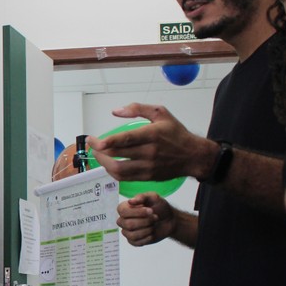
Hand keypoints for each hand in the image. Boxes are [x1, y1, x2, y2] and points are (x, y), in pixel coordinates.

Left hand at [86, 103, 209, 181]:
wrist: (193, 156)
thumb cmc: (176, 134)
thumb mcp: (161, 113)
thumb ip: (138, 108)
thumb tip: (116, 111)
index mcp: (152, 134)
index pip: (124, 139)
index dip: (105, 141)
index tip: (92, 139)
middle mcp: (149, 152)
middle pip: (117, 155)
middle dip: (99, 151)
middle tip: (93, 145)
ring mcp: (148, 167)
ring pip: (118, 170)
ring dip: (104, 163)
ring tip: (99, 155)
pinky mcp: (148, 177)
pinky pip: (125, 178)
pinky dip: (113, 172)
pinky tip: (109, 164)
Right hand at [116, 193, 173, 245]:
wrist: (169, 219)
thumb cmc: (159, 207)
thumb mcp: (153, 198)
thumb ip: (142, 197)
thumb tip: (130, 201)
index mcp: (125, 208)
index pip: (122, 212)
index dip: (137, 212)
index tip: (151, 210)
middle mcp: (123, 220)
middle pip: (127, 224)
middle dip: (145, 221)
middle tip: (155, 217)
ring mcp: (127, 231)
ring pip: (131, 235)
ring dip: (146, 230)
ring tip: (153, 225)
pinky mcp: (133, 241)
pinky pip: (135, 242)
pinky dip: (146, 238)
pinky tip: (152, 233)